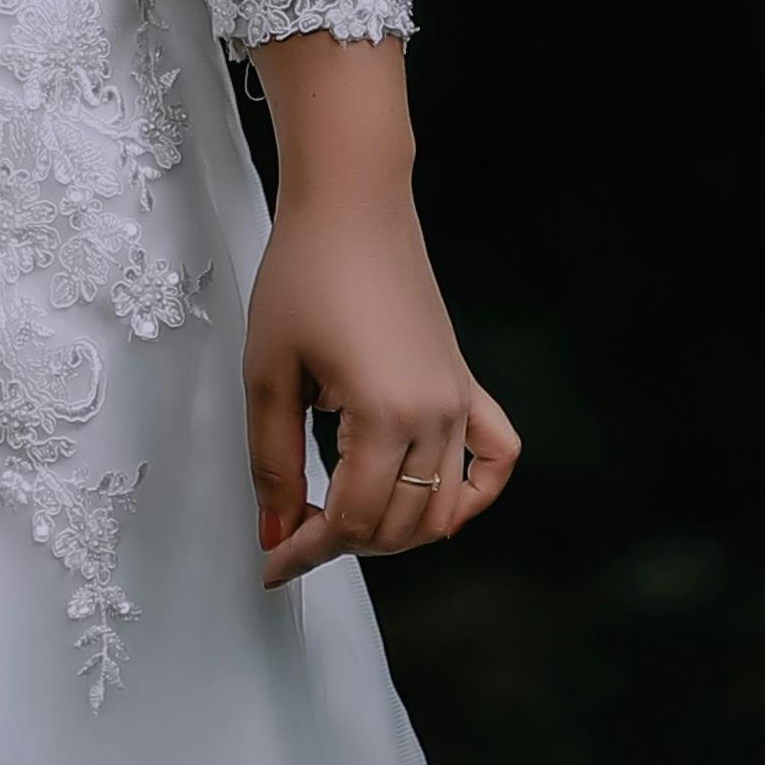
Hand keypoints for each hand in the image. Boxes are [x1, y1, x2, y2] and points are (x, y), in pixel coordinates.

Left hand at [243, 39, 518, 587]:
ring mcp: (459, 400)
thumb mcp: (268, 371)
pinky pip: (496, 459)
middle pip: (397, 524)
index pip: (352, 521)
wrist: (351, 201)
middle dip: (342, 544)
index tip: (270, 563)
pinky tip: (432, 498)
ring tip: (343, 516)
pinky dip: (471, 494)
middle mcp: (436, 416)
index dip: (307, 550)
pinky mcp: (466, 381)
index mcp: (384, 415)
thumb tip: (276, 536)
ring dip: (394, 529)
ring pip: (442, 507)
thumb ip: (272, 461)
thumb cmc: (302, 273)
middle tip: (292, 532)